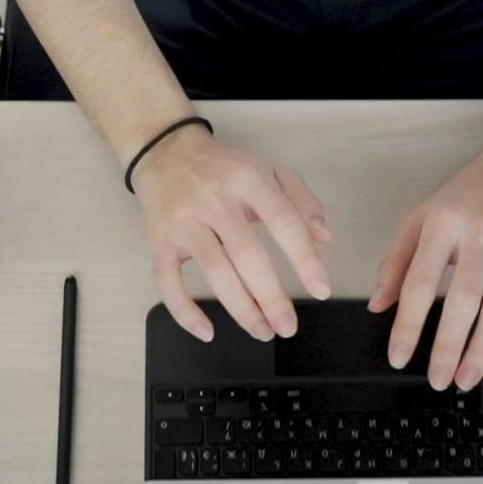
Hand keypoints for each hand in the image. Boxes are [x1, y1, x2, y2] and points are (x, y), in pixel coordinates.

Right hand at [133, 124, 332, 343]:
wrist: (166, 152)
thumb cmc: (225, 169)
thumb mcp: (269, 170)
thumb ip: (301, 200)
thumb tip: (323, 236)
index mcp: (248, 179)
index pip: (283, 221)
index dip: (304, 258)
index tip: (322, 290)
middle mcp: (214, 199)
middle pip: (247, 253)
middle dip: (271, 296)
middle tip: (288, 326)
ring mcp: (184, 221)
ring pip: (214, 270)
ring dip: (240, 308)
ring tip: (262, 331)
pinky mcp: (159, 240)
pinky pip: (167, 280)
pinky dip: (184, 310)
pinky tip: (206, 331)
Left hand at [367, 136, 482, 391]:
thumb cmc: (471, 191)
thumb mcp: (424, 214)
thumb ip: (397, 259)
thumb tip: (378, 305)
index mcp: (445, 223)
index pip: (420, 281)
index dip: (408, 323)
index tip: (398, 356)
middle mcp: (482, 234)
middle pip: (464, 299)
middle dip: (448, 346)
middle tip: (437, 380)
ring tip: (466, 379)